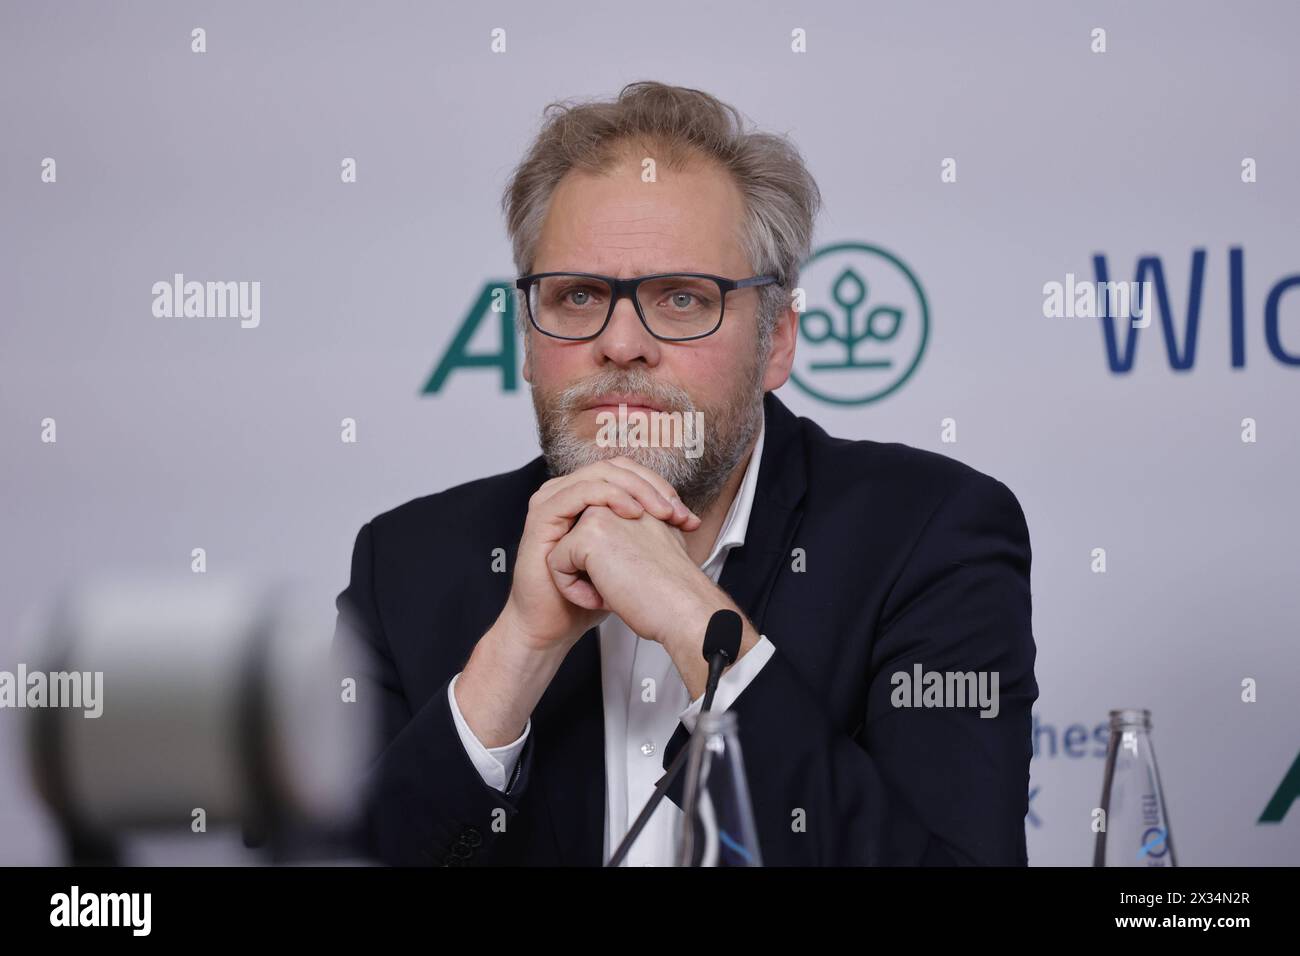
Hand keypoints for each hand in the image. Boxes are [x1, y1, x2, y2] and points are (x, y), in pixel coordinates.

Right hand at [500, 458, 700, 652]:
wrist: (556, 625)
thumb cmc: (589, 596)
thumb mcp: (628, 557)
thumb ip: (647, 531)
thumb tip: (686, 517)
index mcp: (587, 498)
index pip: (628, 472)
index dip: (660, 487)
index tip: (687, 517)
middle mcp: (569, 492)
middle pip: (616, 467)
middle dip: (653, 487)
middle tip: (677, 514)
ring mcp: (553, 500)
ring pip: (601, 473)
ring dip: (637, 490)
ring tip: (660, 514)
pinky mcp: (543, 514)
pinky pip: (582, 492)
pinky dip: (611, 499)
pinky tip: (632, 515)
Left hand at [544, 505, 715, 647]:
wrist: (684, 611)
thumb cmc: (674, 590)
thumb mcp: (659, 546)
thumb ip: (637, 530)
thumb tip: (615, 538)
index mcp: (635, 502)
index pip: (595, 531)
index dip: (605, 562)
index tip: (633, 579)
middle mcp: (617, 502)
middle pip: (576, 540)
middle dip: (589, 568)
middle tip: (625, 584)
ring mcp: (600, 515)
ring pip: (564, 551)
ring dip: (583, 579)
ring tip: (616, 589)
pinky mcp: (586, 535)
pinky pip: (557, 565)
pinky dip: (575, 591)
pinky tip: (605, 597)